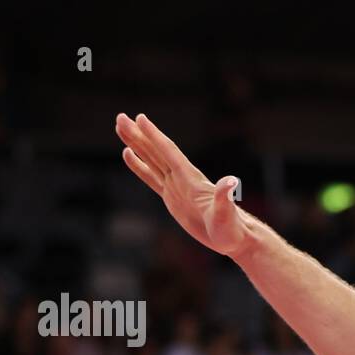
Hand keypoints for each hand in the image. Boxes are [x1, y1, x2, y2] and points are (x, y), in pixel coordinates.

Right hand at [115, 113, 248, 256]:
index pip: (169, 153)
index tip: (140, 118)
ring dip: (136, 144)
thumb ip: (225, 197)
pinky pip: (152, 178)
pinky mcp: (172, 197)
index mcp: (191, 179)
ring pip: (152, 160)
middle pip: (156, 151)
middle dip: (138, 135)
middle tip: (120, 117)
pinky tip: (128, 154)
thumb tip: (231, 182)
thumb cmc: (232, 228)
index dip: (155, 136)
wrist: (233, 238)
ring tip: (121, 127)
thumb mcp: (226, 213)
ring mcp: (176, 186)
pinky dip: (140, 166)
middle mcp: (182, 178)